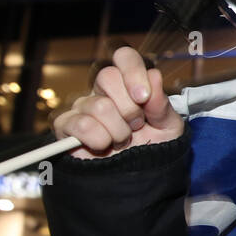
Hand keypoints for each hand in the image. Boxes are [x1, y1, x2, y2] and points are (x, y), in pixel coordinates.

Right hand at [52, 46, 184, 158]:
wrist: (136, 178)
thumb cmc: (153, 148)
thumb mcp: (169, 128)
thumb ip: (163, 105)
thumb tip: (154, 76)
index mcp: (129, 84)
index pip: (124, 56)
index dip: (133, 71)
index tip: (143, 97)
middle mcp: (103, 91)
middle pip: (107, 76)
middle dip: (128, 107)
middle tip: (136, 125)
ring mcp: (83, 107)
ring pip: (97, 105)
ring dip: (117, 130)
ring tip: (122, 140)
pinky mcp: (66, 126)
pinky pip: (78, 124)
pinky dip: (97, 139)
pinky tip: (103, 146)